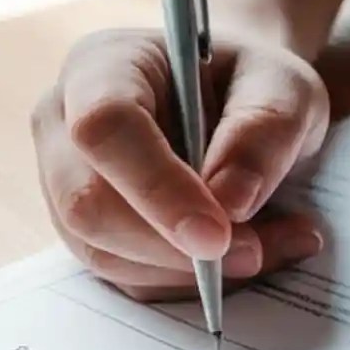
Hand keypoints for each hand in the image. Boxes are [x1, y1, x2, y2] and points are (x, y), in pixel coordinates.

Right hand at [31, 29, 327, 301]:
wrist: (240, 103)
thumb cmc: (252, 83)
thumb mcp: (283, 87)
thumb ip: (264, 131)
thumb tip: (230, 203)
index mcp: (103, 66)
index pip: (104, 128)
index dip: (156, 187)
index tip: (216, 234)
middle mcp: (65, 124)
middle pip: (86, 204)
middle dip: (172, 246)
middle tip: (253, 252)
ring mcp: (67, 185)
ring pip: (105, 254)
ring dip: (190, 272)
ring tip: (269, 247)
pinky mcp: (91, 234)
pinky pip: (129, 279)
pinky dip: (189, 282)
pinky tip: (244, 258)